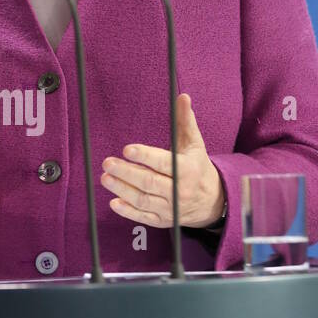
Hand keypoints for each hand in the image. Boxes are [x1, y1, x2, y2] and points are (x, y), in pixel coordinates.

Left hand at [100, 93, 224, 228]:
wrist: (212, 202)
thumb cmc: (198, 168)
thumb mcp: (195, 145)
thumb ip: (186, 122)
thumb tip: (183, 97)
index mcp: (188, 170)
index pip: (164, 163)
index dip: (145, 157)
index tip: (127, 149)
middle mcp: (179, 191)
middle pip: (150, 183)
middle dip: (127, 173)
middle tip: (107, 163)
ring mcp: (171, 208)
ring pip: (144, 200)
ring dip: (122, 190)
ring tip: (106, 178)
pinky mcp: (163, 221)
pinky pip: (144, 217)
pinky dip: (128, 212)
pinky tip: (113, 202)